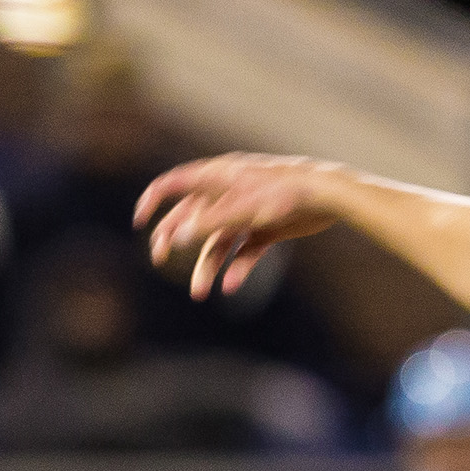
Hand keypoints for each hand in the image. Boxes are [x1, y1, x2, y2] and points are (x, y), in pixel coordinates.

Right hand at [133, 153, 346, 298]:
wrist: (329, 195)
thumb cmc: (285, 194)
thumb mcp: (243, 209)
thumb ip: (210, 222)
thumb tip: (178, 238)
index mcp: (217, 177)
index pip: (174, 183)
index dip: (154, 200)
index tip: (140, 222)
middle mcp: (229, 194)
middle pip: (191, 218)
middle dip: (174, 239)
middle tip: (159, 260)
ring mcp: (248, 212)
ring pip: (218, 241)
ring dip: (207, 266)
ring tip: (200, 293)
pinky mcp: (268, 229)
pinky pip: (245, 252)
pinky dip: (237, 268)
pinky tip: (231, 286)